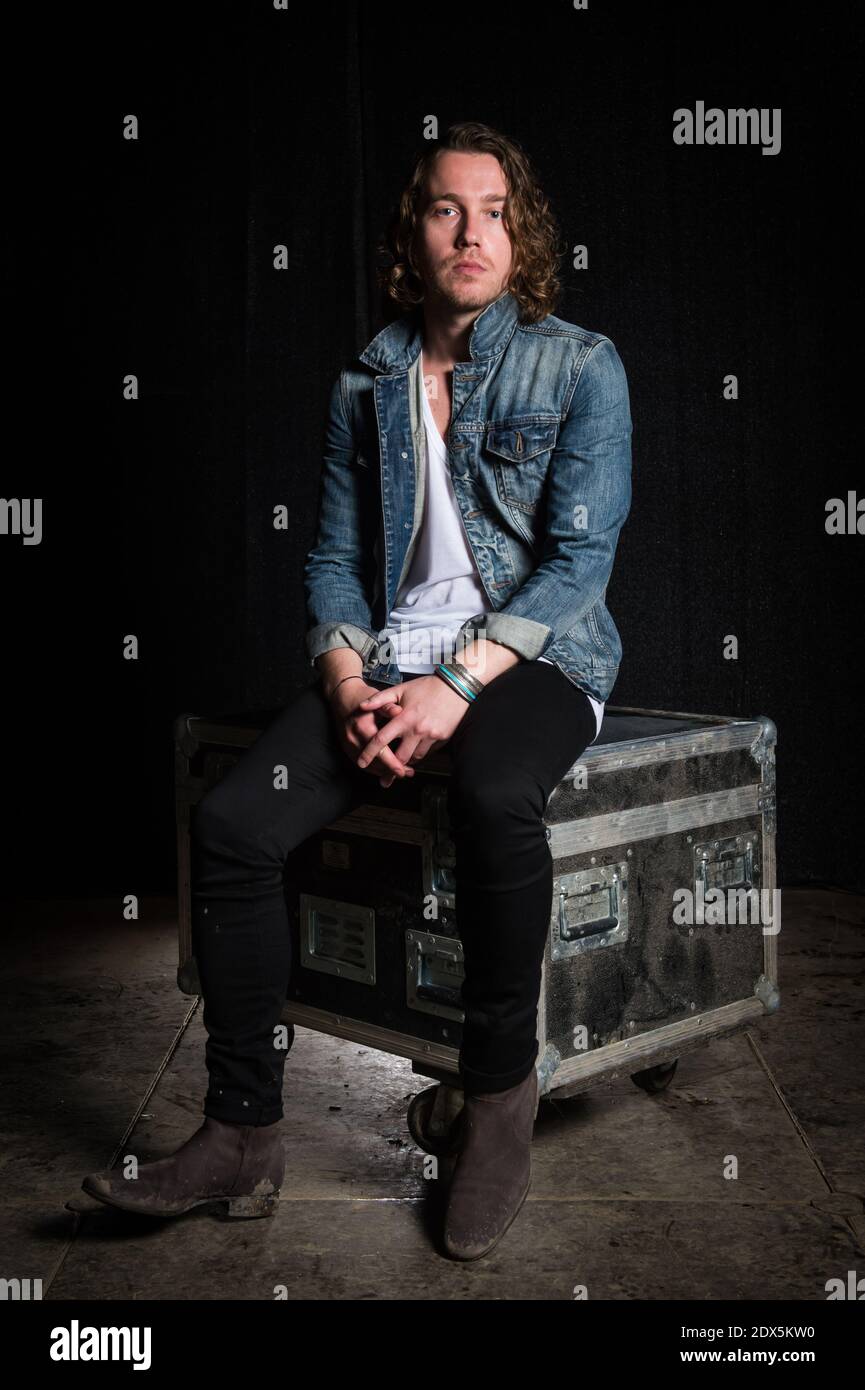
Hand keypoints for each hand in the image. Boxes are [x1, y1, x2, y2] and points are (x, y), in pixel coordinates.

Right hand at [328, 678, 415, 787]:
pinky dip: (374, 768)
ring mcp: (348, 744)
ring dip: (383, 772)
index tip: (405, 770)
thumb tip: (399, 711)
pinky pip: (361, 763)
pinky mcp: (346, 748)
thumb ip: (388, 707)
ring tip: (399, 773)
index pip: (380, 751)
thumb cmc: (363, 697)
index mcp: (363, 727)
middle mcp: (354, 738)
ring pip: (367, 766)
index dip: (393, 763)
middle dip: (391, 771)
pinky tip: (386, 769)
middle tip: (407, 773)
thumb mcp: (377, 698)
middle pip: (374, 763)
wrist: (343, 697)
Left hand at [354, 674, 470, 769]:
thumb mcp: (401, 689)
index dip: (369, 753)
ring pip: (415, 758)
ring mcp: (430, 736)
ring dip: (406, 761)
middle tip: (384, 776)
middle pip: (399, 758)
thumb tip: (362, 706)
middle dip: (390, 768)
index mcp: (403, 718)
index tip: (362, 763)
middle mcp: (417, 730)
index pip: (381, 740)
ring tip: (400, 763)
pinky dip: (419, 754)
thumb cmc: (427, 687)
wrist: (455, 687)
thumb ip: (380, 699)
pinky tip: (415, 751)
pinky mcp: (441, 739)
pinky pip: (428, 752)